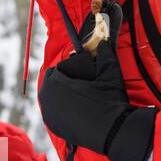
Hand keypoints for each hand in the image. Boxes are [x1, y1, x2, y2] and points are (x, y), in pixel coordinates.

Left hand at [38, 1, 154, 160]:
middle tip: (86, 88)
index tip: (85, 77)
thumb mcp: (109, 71)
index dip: (72, 71)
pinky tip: (80, 112)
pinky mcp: (55, 128)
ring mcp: (49, 115)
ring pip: (54, 99)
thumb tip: (105, 28)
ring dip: (65, 97)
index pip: (58, 70)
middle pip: (54, 84)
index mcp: (54, 82)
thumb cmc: (109, 99)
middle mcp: (46, 99)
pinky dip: (64, 111)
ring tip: (84, 100)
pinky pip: (56, 113)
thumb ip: (104, 49)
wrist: (114, 132)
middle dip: (67, 83)